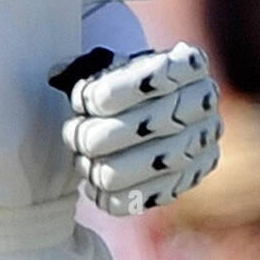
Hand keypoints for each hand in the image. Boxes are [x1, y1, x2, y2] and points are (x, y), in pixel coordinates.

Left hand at [48, 41, 221, 215]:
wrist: (156, 108)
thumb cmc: (121, 80)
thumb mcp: (108, 61)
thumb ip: (83, 66)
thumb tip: (56, 75)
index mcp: (188, 64)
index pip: (154, 77)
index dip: (113, 92)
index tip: (83, 101)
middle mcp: (204, 103)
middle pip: (148, 126)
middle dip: (100, 133)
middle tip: (72, 134)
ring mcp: (203, 144)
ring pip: (149, 165)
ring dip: (105, 166)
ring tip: (81, 158)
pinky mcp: (191, 179)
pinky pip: (151, 197)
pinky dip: (114, 195)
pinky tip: (92, 186)